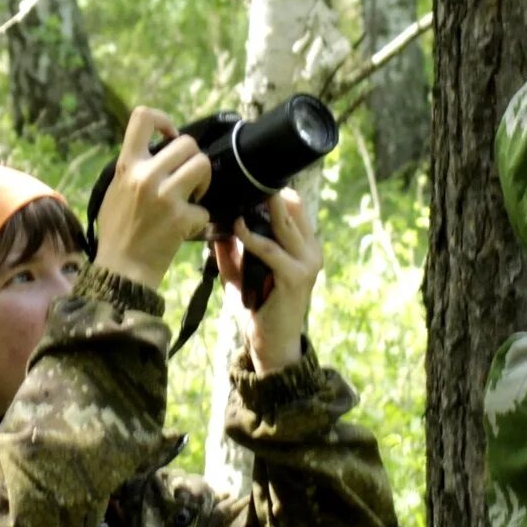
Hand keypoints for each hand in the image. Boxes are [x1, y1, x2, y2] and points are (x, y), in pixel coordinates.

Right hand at [93, 106, 212, 290]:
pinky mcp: (182, 219)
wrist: (121, 269)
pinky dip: (199, 219)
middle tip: (187, 178)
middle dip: (193, 158)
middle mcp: (146, 176)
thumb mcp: (116, 190)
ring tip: (192, 196)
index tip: (169, 134)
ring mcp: (166, 197)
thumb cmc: (117, 230)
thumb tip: (159, 149)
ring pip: (203, 165)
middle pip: (187, 142)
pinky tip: (186, 227)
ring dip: (203, 181)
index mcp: (127, 166)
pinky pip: (204, 207)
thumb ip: (134, 168)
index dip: (163, 119)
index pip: (142, 118)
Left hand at [216, 189, 320, 375]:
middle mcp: (311, 251)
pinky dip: (251, 237)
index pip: (295, 206)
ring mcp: (307, 263)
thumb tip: (215, 224)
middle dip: (266, 194)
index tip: (247, 183)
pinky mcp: (295, 277)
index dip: (274, 192)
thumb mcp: (243, 272)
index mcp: (305, 246)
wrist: (272, 343)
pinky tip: (236, 227)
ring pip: (284, 223)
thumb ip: (232, 250)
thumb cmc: (259, 306)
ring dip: (260, 209)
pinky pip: (270, 249)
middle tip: (239, 183)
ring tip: (238, 198)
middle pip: (292, 208)